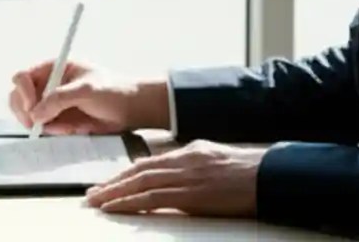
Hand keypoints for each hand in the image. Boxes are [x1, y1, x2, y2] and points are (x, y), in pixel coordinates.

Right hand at [7, 60, 168, 134]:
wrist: (131, 110)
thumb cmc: (113, 91)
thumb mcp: (87, 89)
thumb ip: (60, 99)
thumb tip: (36, 113)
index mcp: (54, 69)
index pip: (24, 77)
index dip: (23, 91)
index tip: (31, 106)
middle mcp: (48, 85)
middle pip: (19, 97)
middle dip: (24, 112)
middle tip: (36, 125)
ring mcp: (51, 104)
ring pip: (28, 116)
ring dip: (40, 125)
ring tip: (65, 126)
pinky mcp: (58, 121)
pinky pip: (44, 129)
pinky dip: (52, 132)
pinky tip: (71, 129)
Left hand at [84, 140, 264, 216]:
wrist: (267, 176)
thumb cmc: (245, 171)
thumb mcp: (212, 158)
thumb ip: (188, 164)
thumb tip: (168, 170)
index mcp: (187, 152)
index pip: (147, 162)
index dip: (123, 173)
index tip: (107, 183)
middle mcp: (182, 161)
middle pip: (138, 172)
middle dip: (112, 184)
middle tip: (91, 194)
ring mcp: (186, 177)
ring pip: (140, 184)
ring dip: (114, 194)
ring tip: (96, 202)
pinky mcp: (191, 195)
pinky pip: (153, 198)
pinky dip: (130, 202)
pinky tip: (116, 207)